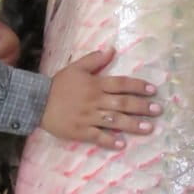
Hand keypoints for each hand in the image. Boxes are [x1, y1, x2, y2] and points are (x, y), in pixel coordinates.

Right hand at [38, 46, 160, 148]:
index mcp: (95, 84)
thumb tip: (112, 49)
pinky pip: (98, 136)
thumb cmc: (58, 85)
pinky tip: (122, 144)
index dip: (138, 86)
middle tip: (157, 110)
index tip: (153, 91)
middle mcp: (94, 100)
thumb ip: (94, 59)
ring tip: (149, 128)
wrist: (36, 101)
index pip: (121, 84)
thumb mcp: (75, 67)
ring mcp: (88, 117)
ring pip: (114, 120)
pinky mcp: (80, 131)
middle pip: (122, 103)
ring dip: (133, 124)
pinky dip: (110, 140)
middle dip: (141, 106)